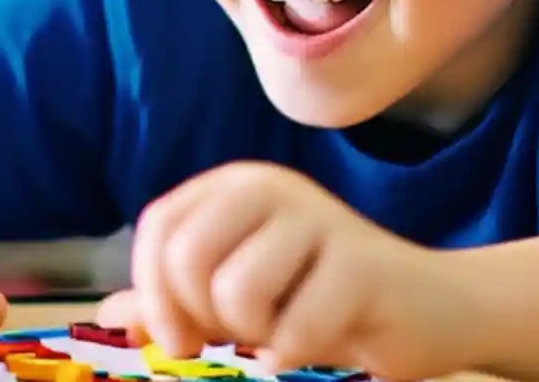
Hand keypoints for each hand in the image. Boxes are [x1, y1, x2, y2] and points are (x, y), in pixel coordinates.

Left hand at [115, 162, 481, 379]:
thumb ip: (175, 300)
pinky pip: (295, 326)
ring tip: (288, 326)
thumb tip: (109, 314)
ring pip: (237, 292)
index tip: (180, 336)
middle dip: (201, 316)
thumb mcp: (240, 298)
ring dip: (257, 332)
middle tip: (237, 334)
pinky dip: (298, 351)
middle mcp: (273, 187)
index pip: (159, 228)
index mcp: (237, 187)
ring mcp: (319, 218)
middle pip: (187, 257)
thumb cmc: (323, 301)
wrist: (430, 309)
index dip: (153, 291)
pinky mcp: (361, 263)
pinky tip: (323, 340)